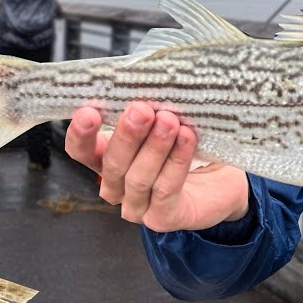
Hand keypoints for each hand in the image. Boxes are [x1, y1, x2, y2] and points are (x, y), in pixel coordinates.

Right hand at [65, 101, 248, 232]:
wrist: (223, 179)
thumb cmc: (186, 143)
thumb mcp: (162, 120)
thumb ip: (148, 109)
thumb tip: (145, 83)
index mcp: (106, 159)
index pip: (81, 150)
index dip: (80, 133)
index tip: (89, 111)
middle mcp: (116, 186)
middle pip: (111, 164)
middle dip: (127, 135)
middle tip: (142, 110)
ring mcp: (137, 206)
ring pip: (137, 178)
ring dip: (154, 147)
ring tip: (169, 121)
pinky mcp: (162, 218)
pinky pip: (164, 190)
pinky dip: (176, 162)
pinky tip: (186, 139)